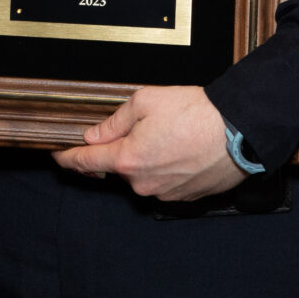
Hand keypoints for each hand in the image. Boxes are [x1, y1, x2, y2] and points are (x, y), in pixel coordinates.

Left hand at [51, 85, 248, 200]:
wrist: (241, 130)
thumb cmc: (196, 112)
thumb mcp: (145, 101)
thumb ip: (114, 121)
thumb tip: (95, 135)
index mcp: (127, 159)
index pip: (85, 162)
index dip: (67, 157)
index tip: (57, 155)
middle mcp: (142, 183)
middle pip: (117, 168)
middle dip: (121, 149)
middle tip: (142, 126)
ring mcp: (164, 193)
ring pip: (142, 175)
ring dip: (146, 158)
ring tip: (170, 134)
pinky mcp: (185, 196)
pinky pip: (164, 181)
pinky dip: (166, 167)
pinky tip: (182, 148)